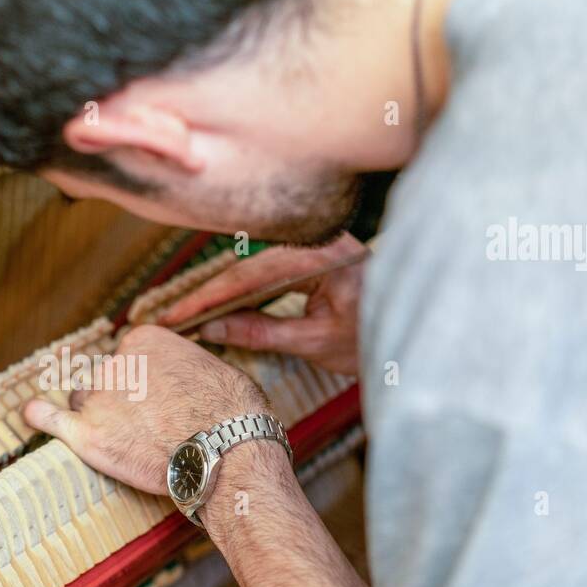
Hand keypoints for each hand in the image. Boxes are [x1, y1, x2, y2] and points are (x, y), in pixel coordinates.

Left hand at [22, 325, 268, 494]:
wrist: (225, 449)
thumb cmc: (231, 412)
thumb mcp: (210, 369)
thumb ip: (179, 367)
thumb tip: (178, 377)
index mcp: (143, 340)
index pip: (125, 356)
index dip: (138, 381)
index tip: (153, 398)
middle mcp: (115, 362)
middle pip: (100, 377)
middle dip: (113, 397)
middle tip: (139, 423)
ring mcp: (98, 398)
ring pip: (81, 400)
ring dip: (92, 414)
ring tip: (119, 436)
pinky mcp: (87, 434)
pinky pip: (50, 419)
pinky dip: (38, 416)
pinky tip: (32, 414)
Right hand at [157, 233, 364, 375]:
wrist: (417, 337)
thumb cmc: (375, 339)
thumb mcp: (316, 342)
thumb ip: (262, 332)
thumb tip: (211, 328)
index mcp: (322, 256)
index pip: (251, 275)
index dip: (208, 298)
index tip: (177, 316)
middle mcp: (317, 243)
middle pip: (247, 267)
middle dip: (207, 294)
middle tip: (169, 317)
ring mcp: (316, 248)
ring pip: (254, 269)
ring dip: (220, 293)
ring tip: (185, 315)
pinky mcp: (313, 259)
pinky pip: (267, 272)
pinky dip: (241, 291)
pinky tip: (219, 307)